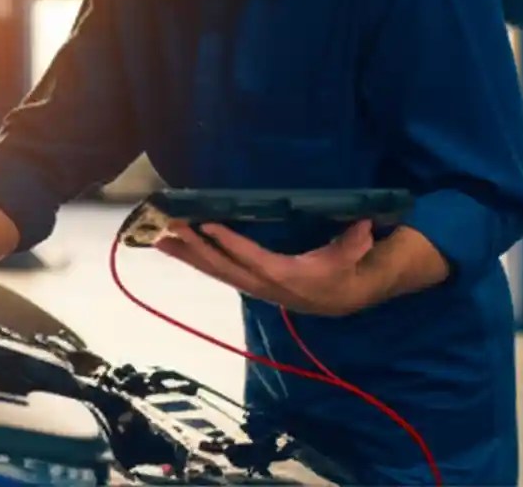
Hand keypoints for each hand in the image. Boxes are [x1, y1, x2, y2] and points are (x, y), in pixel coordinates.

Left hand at [153, 220, 376, 316]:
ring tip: (158, 239)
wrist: (344, 296)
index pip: (253, 259)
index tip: (207, 225)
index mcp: (288, 276)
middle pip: (224, 267)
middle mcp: (264, 285)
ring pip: (215, 272)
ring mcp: (253, 285)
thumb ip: (355, 243)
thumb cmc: (345, 269)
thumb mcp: (354, 255)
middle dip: (196, 248)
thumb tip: (363, 227)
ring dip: (186, 255)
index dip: (230, 243)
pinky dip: (194, 259)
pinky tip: (175, 247)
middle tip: (169, 228)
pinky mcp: (248, 282)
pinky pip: (217, 271)